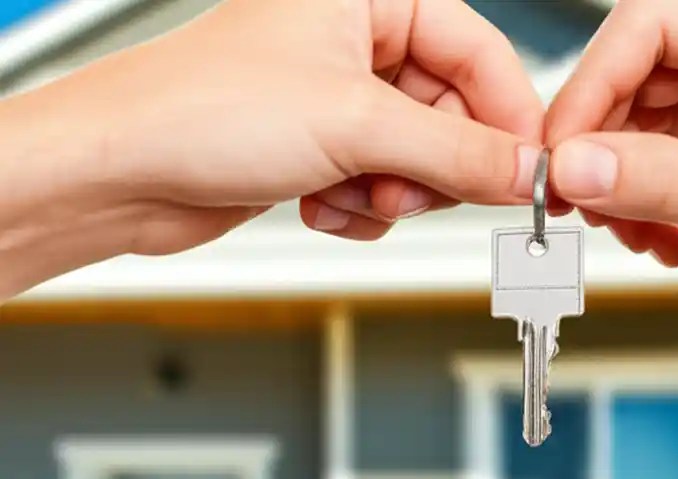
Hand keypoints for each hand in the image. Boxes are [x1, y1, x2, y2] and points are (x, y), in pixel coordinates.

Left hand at [0, 0, 541, 296]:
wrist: (114, 174)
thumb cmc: (196, 109)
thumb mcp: (356, 126)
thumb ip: (459, 150)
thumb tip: (528, 169)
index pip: (480, 52)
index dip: (509, 119)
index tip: (530, 172)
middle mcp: (355, 39)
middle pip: (455, 112)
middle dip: (434, 165)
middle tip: (414, 189)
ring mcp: (337, 97)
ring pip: (421, 158)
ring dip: (393, 193)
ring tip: (349, 192)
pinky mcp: (320, 148)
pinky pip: (382, 186)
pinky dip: (360, 207)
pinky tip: (318, 201)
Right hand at [545, 0, 677, 388]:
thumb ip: (665, 184)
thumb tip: (572, 164)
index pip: (653, 24)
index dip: (592, 85)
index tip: (560, 154)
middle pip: (644, 71)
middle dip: (604, 140)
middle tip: (577, 204)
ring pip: (654, 121)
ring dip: (626, 180)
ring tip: (632, 236)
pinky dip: (656, 202)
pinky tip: (664, 244)